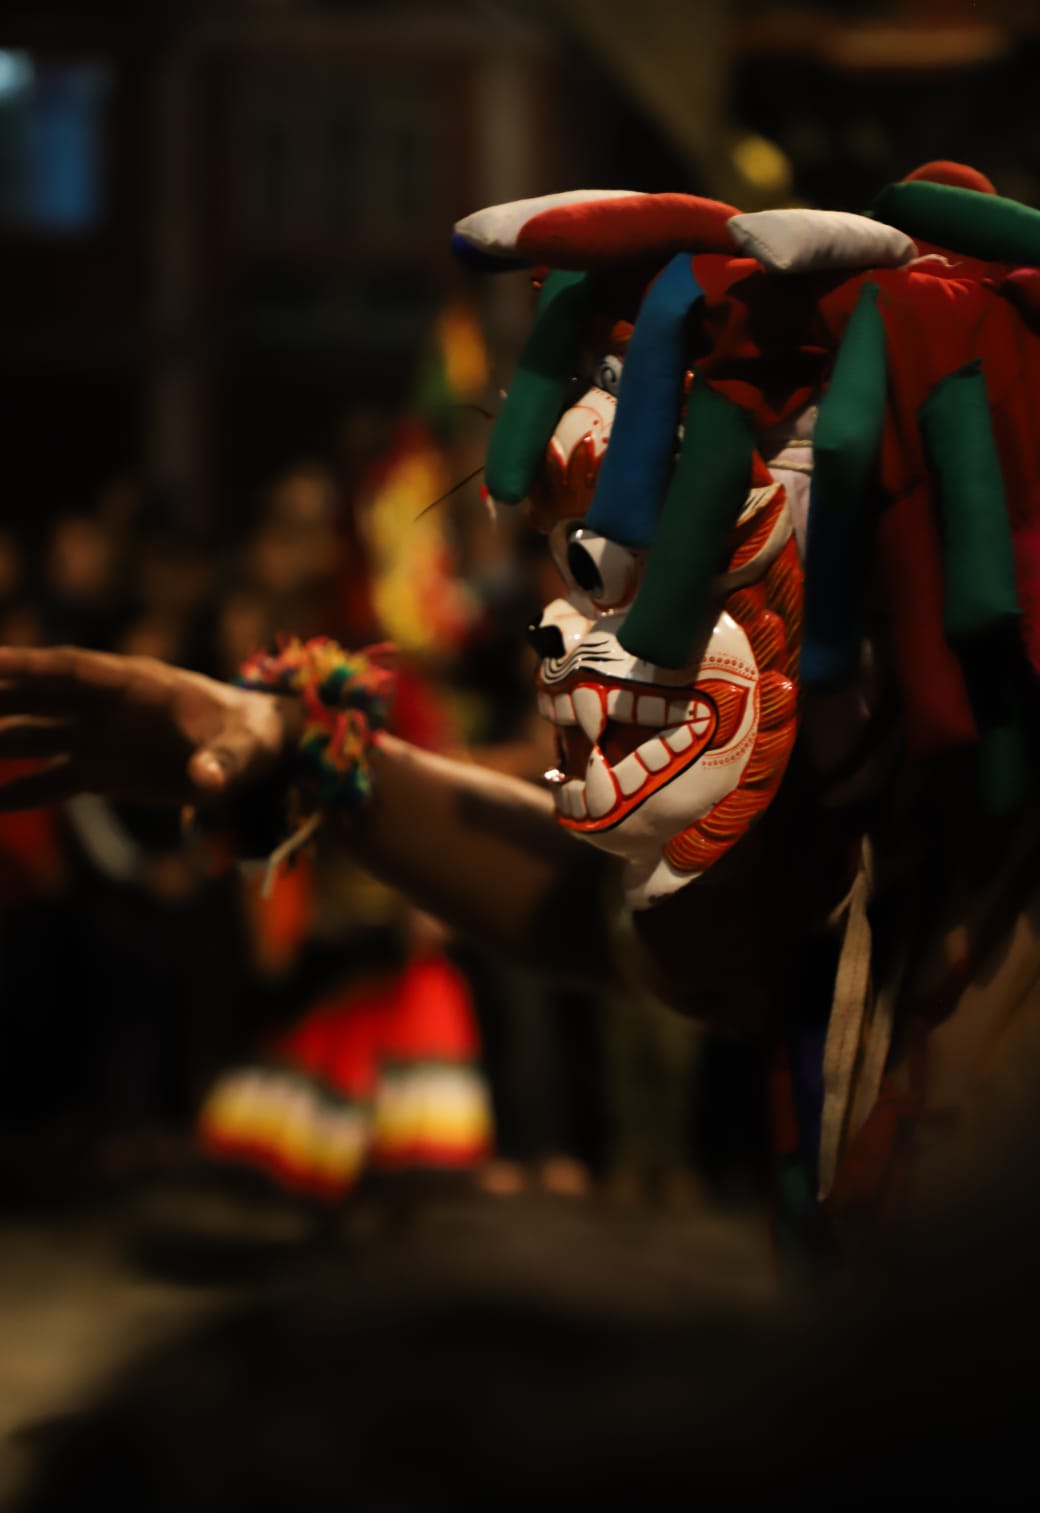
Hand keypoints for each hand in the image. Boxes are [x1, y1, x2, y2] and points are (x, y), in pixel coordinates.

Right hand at [0, 646, 297, 811]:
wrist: (262, 756)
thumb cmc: (257, 738)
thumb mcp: (248, 749)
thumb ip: (225, 762)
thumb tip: (206, 781)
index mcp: (136, 684)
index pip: (69, 669)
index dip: (26, 665)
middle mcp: (107, 707)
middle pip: (36, 697)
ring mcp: (101, 738)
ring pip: (33, 736)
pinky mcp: (103, 773)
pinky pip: (52, 780)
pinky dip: (20, 792)